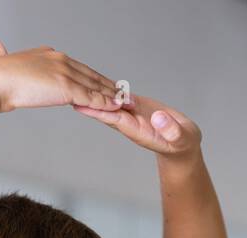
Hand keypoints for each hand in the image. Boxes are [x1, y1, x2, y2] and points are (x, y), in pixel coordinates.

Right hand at [0, 38, 122, 115]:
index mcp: (47, 55)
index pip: (77, 67)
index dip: (91, 76)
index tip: (102, 83)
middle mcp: (59, 60)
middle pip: (91, 74)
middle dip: (108, 85)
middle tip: (123, 92)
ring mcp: (64, 73)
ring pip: (94, 86)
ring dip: (112, 95)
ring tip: (126, 102)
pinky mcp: (66, 87)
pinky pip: (91, 97)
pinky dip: (105, 103)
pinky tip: (116, 108)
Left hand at [73, 89, 200, 157]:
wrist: (182, 147)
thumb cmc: (183, 145)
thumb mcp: (181, 138)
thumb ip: (171, 129)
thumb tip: (158, 117)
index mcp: (138, 130)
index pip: (114, 118)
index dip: (97, 110)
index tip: (80, 104)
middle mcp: (129, 122)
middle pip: (103, 110)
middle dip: (84, 101)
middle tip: (63, 91)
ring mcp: (131, 114)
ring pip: (107, 102)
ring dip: (90, 94)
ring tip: (69, 83)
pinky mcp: (136, 106)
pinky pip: (116, 97)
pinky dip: (104, 89)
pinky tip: (90, 81)